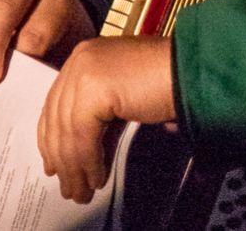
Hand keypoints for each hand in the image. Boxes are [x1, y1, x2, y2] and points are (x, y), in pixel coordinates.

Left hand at [37, 36, 175, 203]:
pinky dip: (89, 161)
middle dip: (63, 159)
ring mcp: (85, 70)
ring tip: (84, 189)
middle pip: (57, 118)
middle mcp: (81, 59)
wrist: (193, 70)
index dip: (52, 139)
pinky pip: (83, 136)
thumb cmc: (170, 79)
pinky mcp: (94, 87)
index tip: (55, 164)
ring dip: (76, 167)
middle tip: (70, 185)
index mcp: (86, 55)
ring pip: (68, 131)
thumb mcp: (124, 98)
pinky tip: (97, 176)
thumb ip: (100, 117)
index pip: (56, 104)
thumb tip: (82, 153)